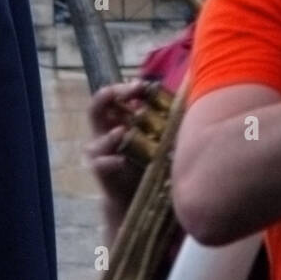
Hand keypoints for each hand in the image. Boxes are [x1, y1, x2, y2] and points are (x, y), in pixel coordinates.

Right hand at [84, 80, 149, 230]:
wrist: (136, 194)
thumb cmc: (147, 158)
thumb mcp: (154, 134)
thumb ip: (161, 116)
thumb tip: (184, 95)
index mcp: (116, 118)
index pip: (113, 95)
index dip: (124, 87)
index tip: (142, 85)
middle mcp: (103, 131)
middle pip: (96, 108)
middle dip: (109, 96)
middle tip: (129, 93)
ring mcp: (100, 152)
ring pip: (97, 138)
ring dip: (110, 135)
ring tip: (122, 132)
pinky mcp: (102, 171)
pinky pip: (101, 164)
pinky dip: (111, 162)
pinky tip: (122, 161)